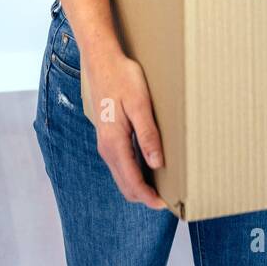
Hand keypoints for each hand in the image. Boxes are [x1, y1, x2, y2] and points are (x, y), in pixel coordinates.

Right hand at [82, 45, 169, 209]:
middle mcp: (106, 147)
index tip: (165, 205)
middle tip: (166, 200)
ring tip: (160, 187)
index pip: (132, 181)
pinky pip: (119, 163)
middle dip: (144, 196)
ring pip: (121, 175)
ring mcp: (104, 142)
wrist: (101, 60)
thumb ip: (148, 135)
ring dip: (138, 185)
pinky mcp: (107, 135)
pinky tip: (147, 167)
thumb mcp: (140, 104)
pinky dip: (132, 173)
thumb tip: (157, 163)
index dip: (149, 197)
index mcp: (114, 143)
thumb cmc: (122, 78)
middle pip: (124, 184)